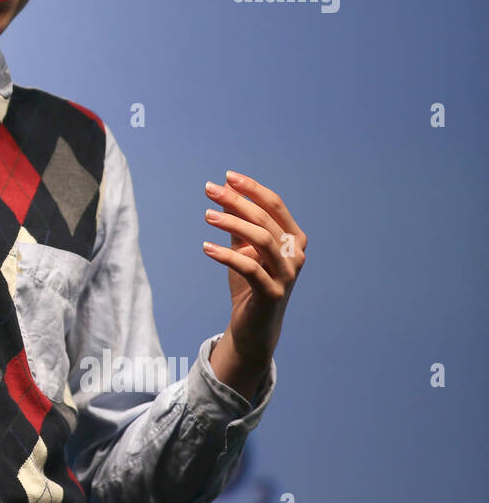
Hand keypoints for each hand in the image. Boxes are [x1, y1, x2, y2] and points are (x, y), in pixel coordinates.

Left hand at [202, 170, 306, 364]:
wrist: (253, 325)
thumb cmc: (248, 282)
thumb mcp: (242, 248)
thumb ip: (237, 222)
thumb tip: (224, 189)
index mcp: (294, 238)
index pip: (274, 205)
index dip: (252, 188)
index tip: (227, 176)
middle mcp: (296, 254)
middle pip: (265, 219)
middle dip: (236, 201)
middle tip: (209, 190)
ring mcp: (287, 275)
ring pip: (262, 240)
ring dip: (232, 223)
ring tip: (207, 215)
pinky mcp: (273, 293)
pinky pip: (250, 268)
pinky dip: (227, 255)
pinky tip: (206, 247)